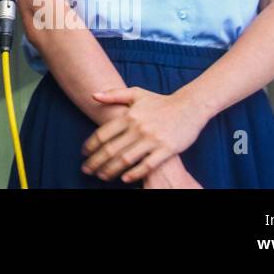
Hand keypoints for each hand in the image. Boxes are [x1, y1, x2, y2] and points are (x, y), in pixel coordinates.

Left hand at [81, 86, 207, 182]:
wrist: (189, 107)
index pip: (103, 133)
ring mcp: (153, 139)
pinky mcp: (167, 149)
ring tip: (101, 176)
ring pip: (126, 159)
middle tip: (86, 170)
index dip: (91, 145)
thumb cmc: (160, 102)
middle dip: (96, 161)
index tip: (84, 153)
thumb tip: (93, 95)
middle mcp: (139, 128)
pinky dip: (134, 173)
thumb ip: (114, 94)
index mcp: (129, 115)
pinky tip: (125, 179)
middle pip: (111, 149)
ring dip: (111, 170)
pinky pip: (147, 165)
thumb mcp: (137, 93)